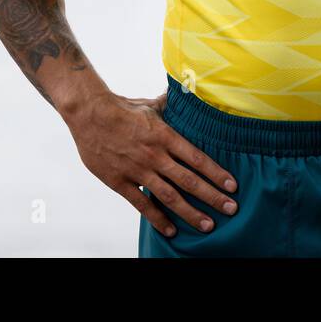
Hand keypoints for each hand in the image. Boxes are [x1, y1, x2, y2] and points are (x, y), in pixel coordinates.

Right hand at [64, 89, 237, 237]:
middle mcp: (155, 155)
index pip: (197, 158)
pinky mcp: (120, 182)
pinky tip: (171, 230)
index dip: (216, 173)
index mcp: (165, 136)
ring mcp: (138, 170)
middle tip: (231, 209)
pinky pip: (142, 204)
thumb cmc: (121, 108)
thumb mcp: (150, 105)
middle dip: (212, 197)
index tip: (232, 186)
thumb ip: (171, 105)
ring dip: (190, 213)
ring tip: (208, 225)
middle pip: (189, 180)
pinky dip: (158, 219)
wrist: (88, 114)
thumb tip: (188, 91)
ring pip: (169, 196)